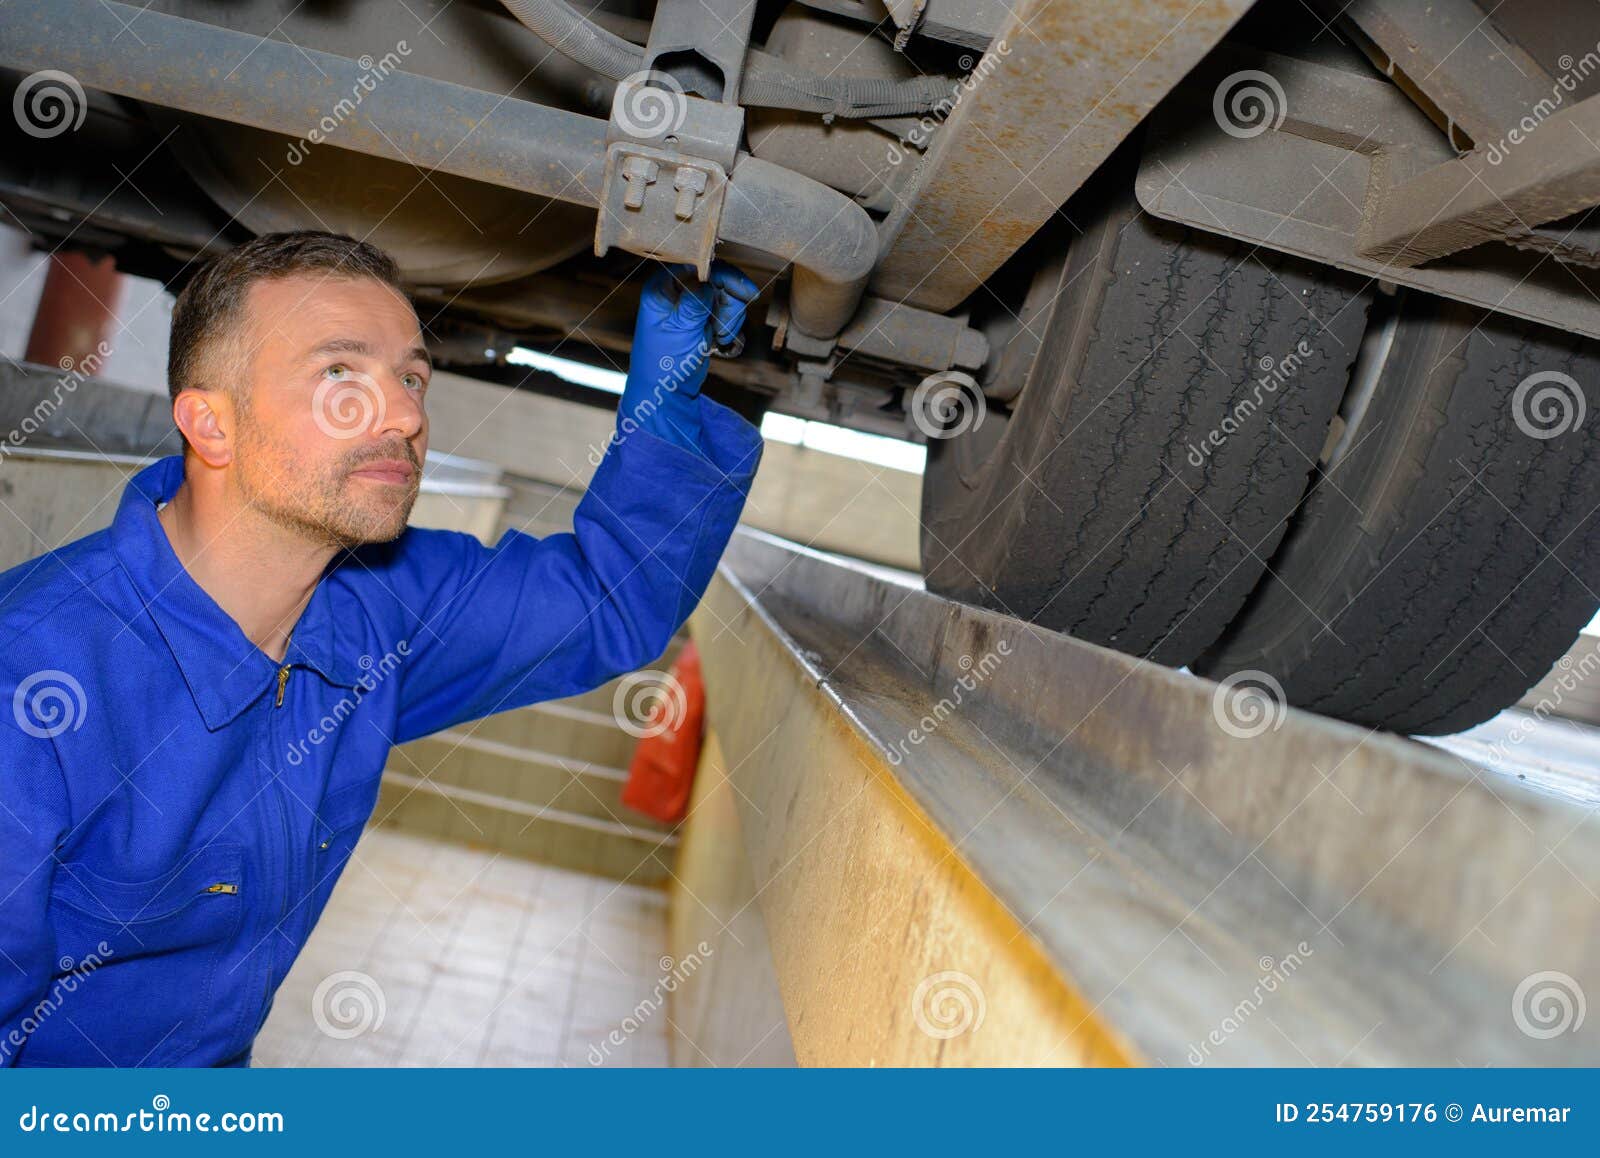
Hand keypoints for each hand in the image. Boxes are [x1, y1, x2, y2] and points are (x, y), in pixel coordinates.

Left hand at [619, 260, 758, 453]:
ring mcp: (691, 303)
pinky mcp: (703, 317)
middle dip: (729, 304)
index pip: (696, 265)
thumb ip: (694, 302)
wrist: (666, 393)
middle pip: (717, 278)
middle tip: (724, 329)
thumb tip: (708, 277)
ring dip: (730, 317)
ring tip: (718, 338)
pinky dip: (729, 325)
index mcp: (661, 287)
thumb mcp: (680, 331)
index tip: (745, 291)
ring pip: (727, 295)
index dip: (723, 275)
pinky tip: (719, 340)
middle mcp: (676, 290)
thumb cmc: (664, 365)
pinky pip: (728, 310)